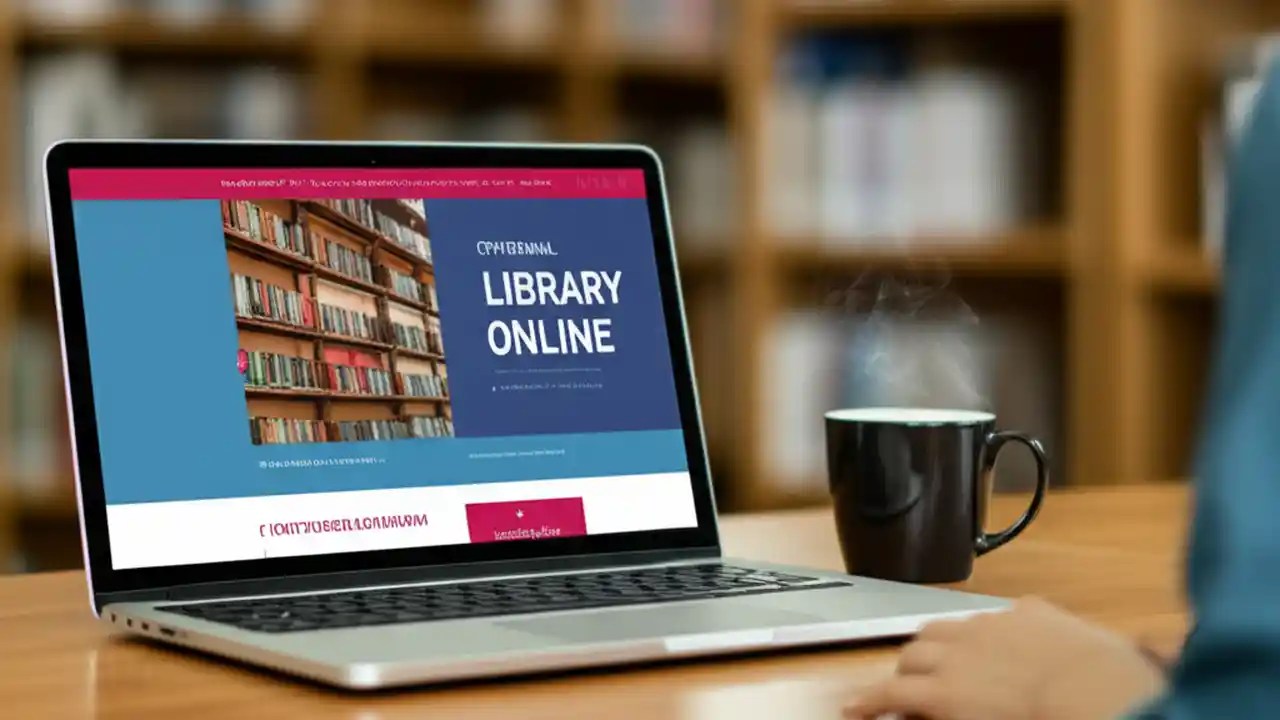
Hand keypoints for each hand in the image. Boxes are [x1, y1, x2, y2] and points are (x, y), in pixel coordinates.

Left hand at [843, 597, 1165, 719]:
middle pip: (944, 633)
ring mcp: (958, 658)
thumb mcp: (1131, 656)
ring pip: (915, 657)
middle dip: (935, 652)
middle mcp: (987, 628)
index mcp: (1031, 616)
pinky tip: (854, 708)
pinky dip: (870, 699)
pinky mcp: (937, 692)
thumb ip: (1137, 648)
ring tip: (897, 692)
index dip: (983, 642)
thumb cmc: (1118, 684)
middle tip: (928, 674)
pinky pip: (891, 693)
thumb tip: (1160, 646)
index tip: (984, 652)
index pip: (995, 622)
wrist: (1090, 696)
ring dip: (907, 674)